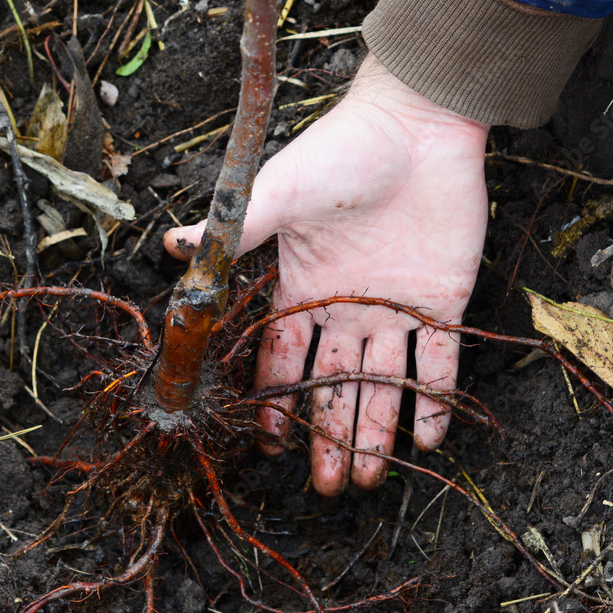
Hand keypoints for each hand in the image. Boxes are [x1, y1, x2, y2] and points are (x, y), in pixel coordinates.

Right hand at [164, 53, 490, 494]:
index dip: (276, 400)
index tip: (270, 443)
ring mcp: (393, 307)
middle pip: (331, 385)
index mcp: (302, 288)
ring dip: (374, 431)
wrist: (416, 126)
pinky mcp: (441, 302)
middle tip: (323, 486)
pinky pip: (439, 361)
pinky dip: (434, 400)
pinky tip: (427, 441)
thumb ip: (234, 229)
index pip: (282, 358)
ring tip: (365, 480)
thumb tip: (171, 246)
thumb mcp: (280, 193)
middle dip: (326, 435)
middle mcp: (345, 307)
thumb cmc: (341, 153)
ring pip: (382, 385)